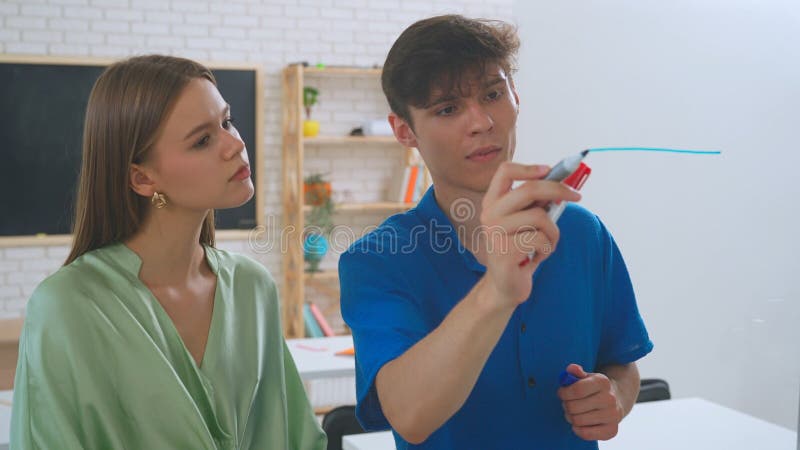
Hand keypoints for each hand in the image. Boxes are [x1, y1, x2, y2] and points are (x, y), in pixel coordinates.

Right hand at [480, 162, 580, 307]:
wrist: (505, 285)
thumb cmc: (520, 249)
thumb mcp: (527, 221)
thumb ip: (538, 202)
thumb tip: (565, 183)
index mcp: (493, 202)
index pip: (505, 171)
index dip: (529, 168)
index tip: (550, 170)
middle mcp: (490, 214)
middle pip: (529, 189)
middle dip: (558, 190)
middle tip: (577, 196)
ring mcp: (495, 232)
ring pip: (540, 216)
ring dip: (553, 231)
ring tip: (547, 243)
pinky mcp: (504, 251)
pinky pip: (540, 239)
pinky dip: (548, 248)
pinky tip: (538, 256)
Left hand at [558, 363, 624, 440]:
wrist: (616, 399)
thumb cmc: (593, 388)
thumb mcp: (585, 376)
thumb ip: (575, 372)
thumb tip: (572, 369)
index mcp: (603, 382)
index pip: (576, 390)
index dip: (563, 393)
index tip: (561, 393)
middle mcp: (610, 398)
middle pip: (574, 407)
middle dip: (565, 405)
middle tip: (567, 403)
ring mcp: (613, 415)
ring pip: (578, 420)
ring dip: (570, 417)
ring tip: (573, 412)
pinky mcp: (612, 430)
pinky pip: (586, 434)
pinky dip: (577, 429)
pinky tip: (579, 423)